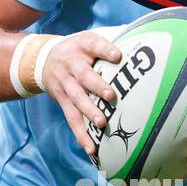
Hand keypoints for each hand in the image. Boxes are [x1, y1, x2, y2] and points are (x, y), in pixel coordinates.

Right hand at [40, 30, 122, 154]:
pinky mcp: (61, 100)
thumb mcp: (89, 39)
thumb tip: (144, 36)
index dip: (105, 50)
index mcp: (82, 46)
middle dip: (97, 86)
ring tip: (101, 123)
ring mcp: (65, 84)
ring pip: (76, 99)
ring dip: (88, 112)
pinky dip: (81, 134)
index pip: (94, 45)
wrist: (42, 59)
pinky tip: (91, 149)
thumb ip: (110, 41)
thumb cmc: (77, 50)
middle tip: (111, 96)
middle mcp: (71, 65)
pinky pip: (71, 118)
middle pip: (84, 76)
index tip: (117, 56)